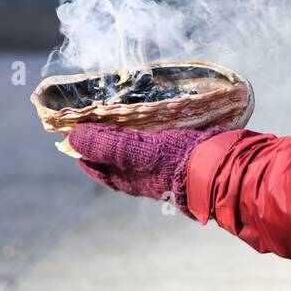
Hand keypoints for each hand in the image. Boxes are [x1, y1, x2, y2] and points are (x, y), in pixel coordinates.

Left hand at [66, 123, 222, 216]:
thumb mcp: (137, 151)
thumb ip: (106, 145)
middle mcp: (137, 176)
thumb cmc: (176, 161)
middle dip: (100, 136)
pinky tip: (148, 120)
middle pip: (110, 156)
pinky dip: (142, 131)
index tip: (70, 124)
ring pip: (131, 149)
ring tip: (118, 111)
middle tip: (94, 112)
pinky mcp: (175, 157)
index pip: (92, 162)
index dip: (80, 145)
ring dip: (122, 133)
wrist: (219, 169)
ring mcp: (156, 168)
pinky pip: (150, 143)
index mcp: (124, 178)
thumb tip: (71, 137)